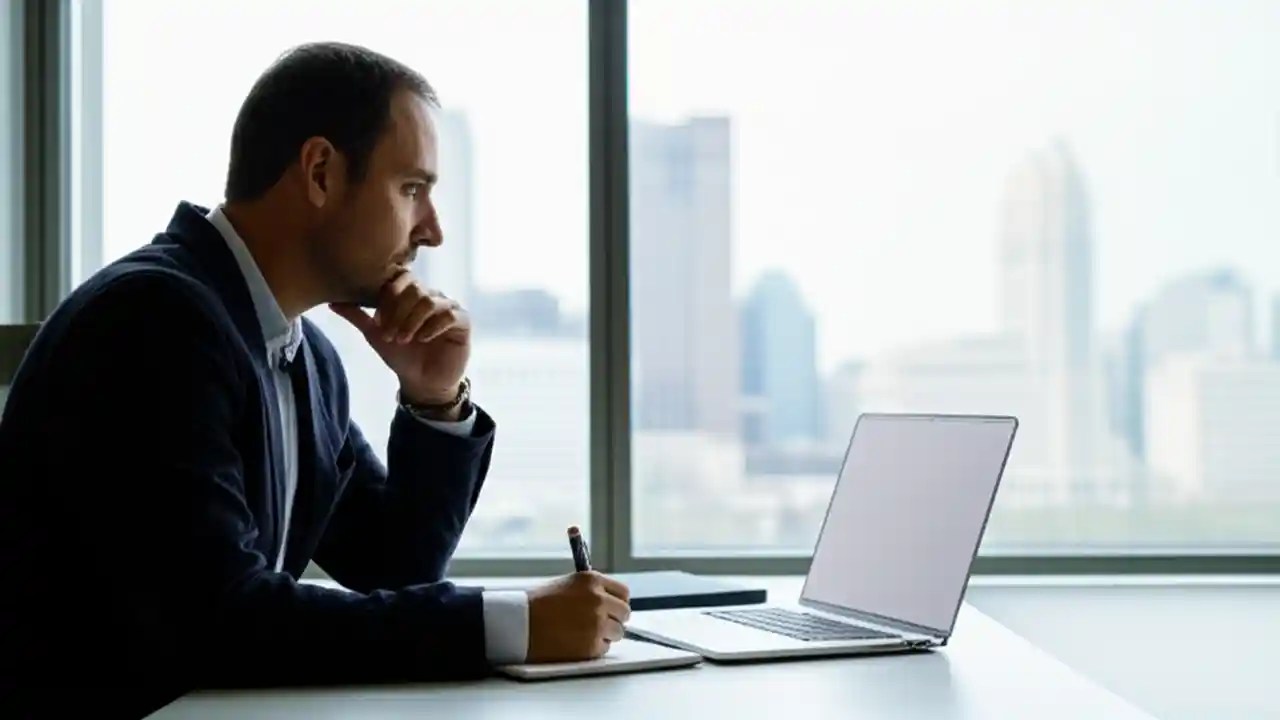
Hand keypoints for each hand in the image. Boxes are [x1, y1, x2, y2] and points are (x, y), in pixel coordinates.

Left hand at [330, 271, 470, 410]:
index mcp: (412, 294)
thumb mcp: (375, 334)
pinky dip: (432, 326)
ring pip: (429, 300)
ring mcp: (448, 307)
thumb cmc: (401, 356)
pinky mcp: (463, 322)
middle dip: (398, 311)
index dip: (388, 299)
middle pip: (415, 288)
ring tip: (403, 339)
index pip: (400, 280)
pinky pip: (448, 314)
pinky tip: (422, 339)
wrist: (422, 383)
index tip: (378, 322)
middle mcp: (431, 295)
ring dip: (412, 320)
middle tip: (389, 334)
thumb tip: (332, 301)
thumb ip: (357, 316)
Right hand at [526, 571, 631, 662]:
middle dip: (614, 619)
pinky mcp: (591, 646)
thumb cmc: (538, 604)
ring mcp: (597, 624)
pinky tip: (576, 642)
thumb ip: (592, 591)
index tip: (612, 608)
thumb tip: (612, 603)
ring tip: (583, 633)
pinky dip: (593, 648)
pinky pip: (604, 648)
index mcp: (592, 580)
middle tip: (599, 624)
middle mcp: (599, 600)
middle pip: (624, 613)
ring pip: (617, 632)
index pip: (623, 592)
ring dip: (605, 634)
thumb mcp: (568, 585)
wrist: (519, 624)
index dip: (617, 602)